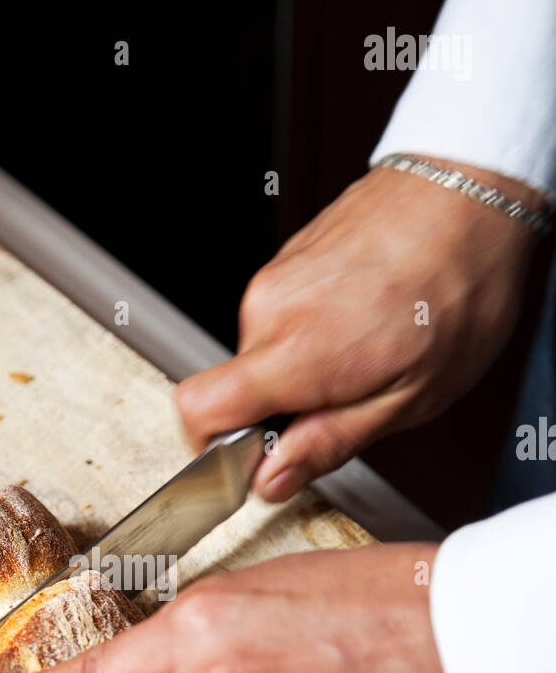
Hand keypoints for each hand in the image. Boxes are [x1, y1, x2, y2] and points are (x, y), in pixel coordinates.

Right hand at [176, 161, 542, 501]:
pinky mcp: (288, 256)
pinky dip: (314, 330)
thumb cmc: (458, 287)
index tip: (252, 458)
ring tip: (368, 349)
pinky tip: (365, 318)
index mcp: (292, 354)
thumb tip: (271, 480)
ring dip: (303, 366)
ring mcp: (275, 276)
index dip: (212, 446)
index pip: (197, 410)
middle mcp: (269, 310)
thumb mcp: (409, 399)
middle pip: (236, 386)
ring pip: (263, 351)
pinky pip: (282, 315)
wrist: (475, 193)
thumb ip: (328, 443)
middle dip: (282, 407)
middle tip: (350, 398)